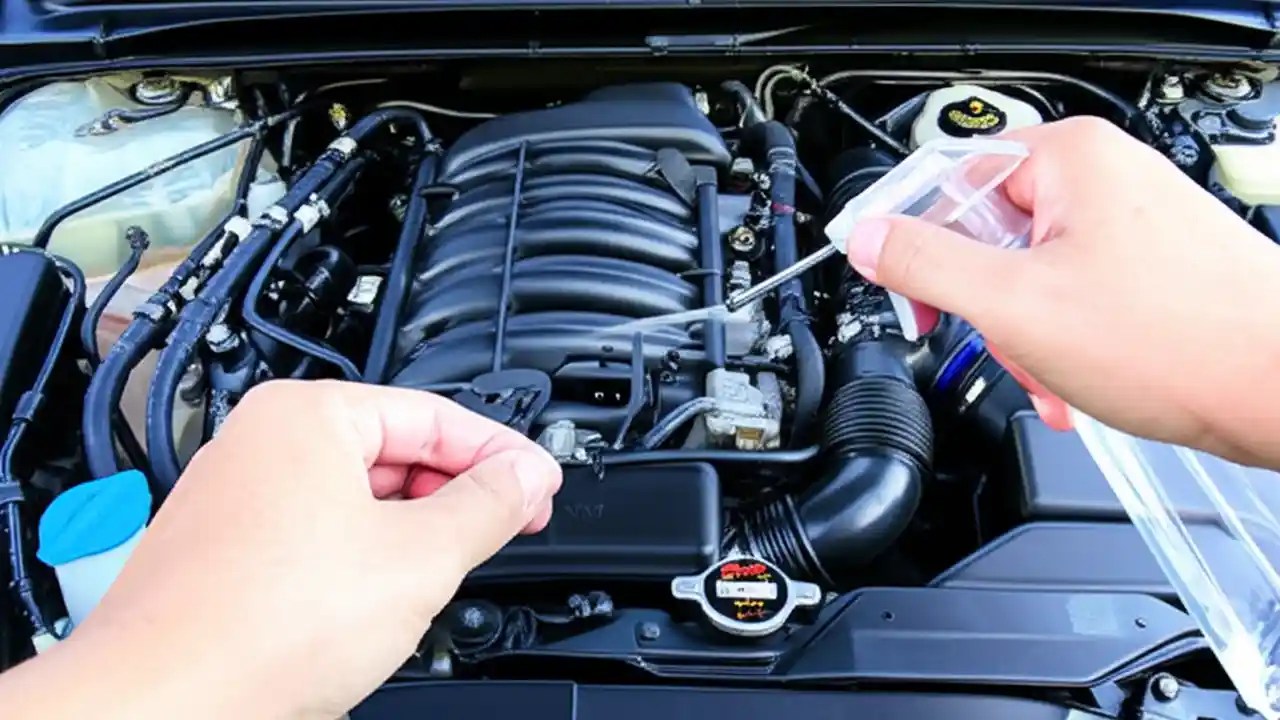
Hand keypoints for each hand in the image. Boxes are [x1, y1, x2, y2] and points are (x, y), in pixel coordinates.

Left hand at [1, 380, 561, 718]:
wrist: (159, 708)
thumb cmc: (259, 628)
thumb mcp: (419, 558)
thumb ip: (488, 507)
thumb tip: (525, 479)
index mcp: (305, 418)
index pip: (433, 415)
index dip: (500, 455)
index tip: (538, 485)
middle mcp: (261, 446)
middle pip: (394, 452)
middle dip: (457, 494)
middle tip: (510, 525)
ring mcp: (237, 501)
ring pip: (356, 498)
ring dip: (414, 530)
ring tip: (451, 567)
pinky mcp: (225, 554)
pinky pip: (317, 535)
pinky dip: (365, 558)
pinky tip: (386, 598)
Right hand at [845, 117, 1279, 465]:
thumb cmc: (1181, 340)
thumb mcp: (1015, 304)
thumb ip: (926, 265)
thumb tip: (869, 240)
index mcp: (1067, 159)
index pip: (945, 184)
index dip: (917, 248)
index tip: (912, 297)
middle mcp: (1102, 178)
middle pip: (988, 237)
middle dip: (991, 310)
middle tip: (1009, 343)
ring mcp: (1129, 222)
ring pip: (1030, 277)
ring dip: (1027, 338)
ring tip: (1054, 373)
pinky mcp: (1149, 265)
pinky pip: (1073, 296)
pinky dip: (1063, 342)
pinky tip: (1076, 381)